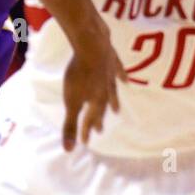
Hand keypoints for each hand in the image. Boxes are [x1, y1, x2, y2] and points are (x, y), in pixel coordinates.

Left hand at [62, 26, 125, 151]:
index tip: (84, 142)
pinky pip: (118, 71)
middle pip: (102, 108)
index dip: (86, 131)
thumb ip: (70, 125)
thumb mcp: (71, 102)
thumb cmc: (79, 74)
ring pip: (112, 92)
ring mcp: (111, 75)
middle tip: (100, 131)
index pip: (90, 120)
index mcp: (96, 102)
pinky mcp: (112, 61)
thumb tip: (69, 149)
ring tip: (117, 110)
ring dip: (114, 102)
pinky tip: (125, 80)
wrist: (93, 45)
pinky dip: (122, 76)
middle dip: (99, 120)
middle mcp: (106, 91)